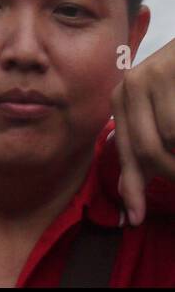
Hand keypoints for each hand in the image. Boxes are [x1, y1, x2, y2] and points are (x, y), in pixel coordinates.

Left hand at [112, 39, 174, 224]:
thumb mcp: (162, 116)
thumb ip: (145, 151)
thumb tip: (128, 200)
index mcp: (121, 100)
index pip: (127, 151)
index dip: (131, 187)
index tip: (135, 219)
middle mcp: (129, 87)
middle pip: (147, 150)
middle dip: (172, 173)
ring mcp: (149, 77)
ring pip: (169, 138)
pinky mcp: (169, 71)